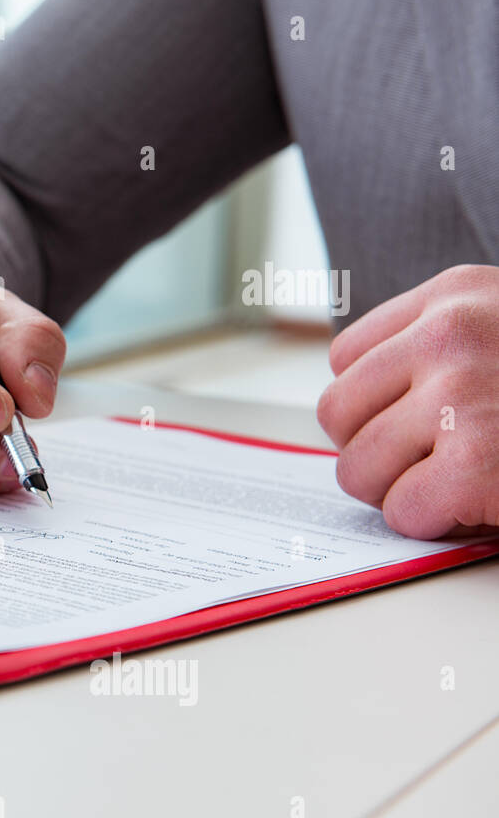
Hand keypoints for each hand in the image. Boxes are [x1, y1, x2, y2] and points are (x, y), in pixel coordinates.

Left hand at [317, 265, 498, 537]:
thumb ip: (436, 349)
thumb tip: (351, 414)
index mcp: (452, 295)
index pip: (346, 358)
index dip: (375, 405)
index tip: (421, 421)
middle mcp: (449, 334)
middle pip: (336, 414)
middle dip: (377, 453)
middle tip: (434, 463)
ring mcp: (460, 394)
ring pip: (358, 469)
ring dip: (405, 492)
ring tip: (464, 481)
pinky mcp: (475, 460)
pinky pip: (403, 510)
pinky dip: (436, 522)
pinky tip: (480, 502)